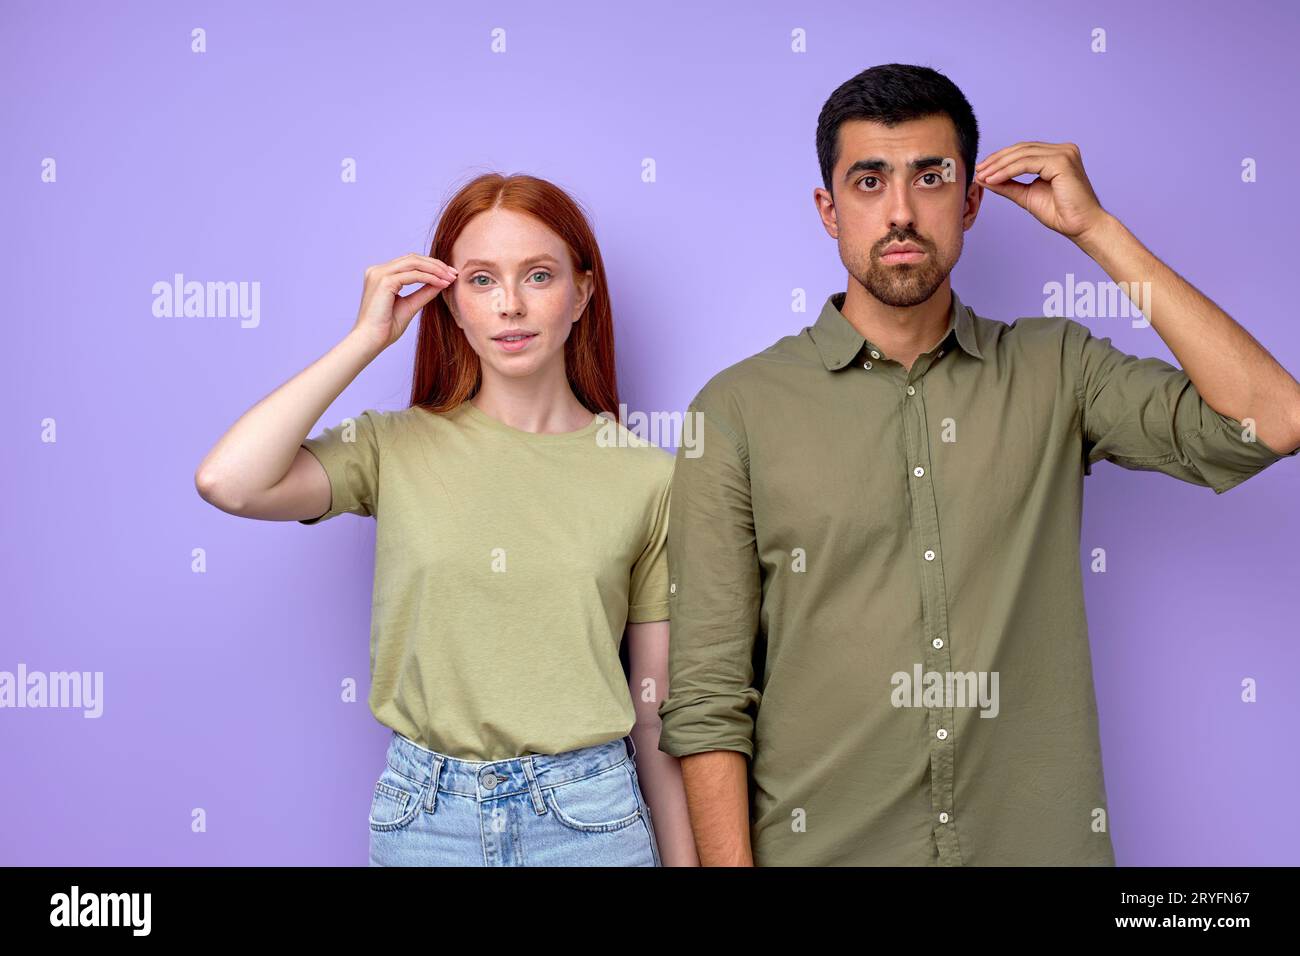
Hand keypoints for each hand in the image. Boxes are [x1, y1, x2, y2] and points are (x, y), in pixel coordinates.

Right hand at [351, 253, 457, 351]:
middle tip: (454, 273)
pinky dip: (429, 277)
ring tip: (450, 278)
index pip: (410, 262)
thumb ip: (423, 292)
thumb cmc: (386, 327)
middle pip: (413, 258)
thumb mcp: (410, 306)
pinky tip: (441, 283)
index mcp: (381, 274)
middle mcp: (378, 270)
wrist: (371, 340)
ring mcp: (379, 274)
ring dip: (435, 269)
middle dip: (436, 265)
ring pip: (413, 263)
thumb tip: (442, 282)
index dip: (431, 265)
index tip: (449, 274)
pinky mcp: (384, 281)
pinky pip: (412, 275)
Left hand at [974, 142, 1107, 241]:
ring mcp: (1064, 154)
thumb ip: (1008, 185)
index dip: (1000, 159)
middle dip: (997, 160)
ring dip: (999, 165)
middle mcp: (1062, 150)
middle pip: (1022, 149)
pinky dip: (1008, 171)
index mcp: (1057, 155)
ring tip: (983, 176)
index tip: (981, 170)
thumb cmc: (1060, 213)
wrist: (1080, 226)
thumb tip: (984, 178)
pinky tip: (994, 179)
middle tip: (978, 170)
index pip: (1024, 151)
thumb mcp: (1026, 196)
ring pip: (1023, 155)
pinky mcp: (1062, 162)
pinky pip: (1028, 163)